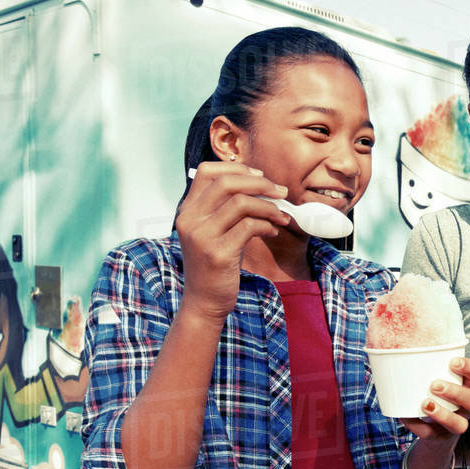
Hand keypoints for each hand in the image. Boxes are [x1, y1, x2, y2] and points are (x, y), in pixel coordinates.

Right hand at [176, 162, 292, 322]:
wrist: (204, 300)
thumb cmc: (216, 263)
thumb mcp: (213, 230)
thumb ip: (225, 207)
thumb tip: (260, 182)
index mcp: (187, 210)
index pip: (207, 171)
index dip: (237, 168)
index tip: (260, 176)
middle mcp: (190, 219)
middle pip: (227, 183)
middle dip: (261, 183)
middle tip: (281, 192)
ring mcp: (202, 236)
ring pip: (241, 203)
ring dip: (269, 207)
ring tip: (281, 216)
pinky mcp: (217, 254)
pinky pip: (249, 227)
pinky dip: (267, 225)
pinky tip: (272, 231)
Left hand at [399, 357, 469, 440]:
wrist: (435, 430)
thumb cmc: (435, 395)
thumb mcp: (438, 378)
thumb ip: (427, 366)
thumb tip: (398, 347)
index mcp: (468, 386)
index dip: (469, 368)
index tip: (452, 362)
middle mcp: (467, 406)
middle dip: (455, 392)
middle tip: (434, 385)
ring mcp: (457, 423)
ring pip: (459, 424)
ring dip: (443, 414)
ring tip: (425, 403)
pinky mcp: (440, 437)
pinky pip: (431, 434)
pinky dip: (417, 426)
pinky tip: (406, 417)